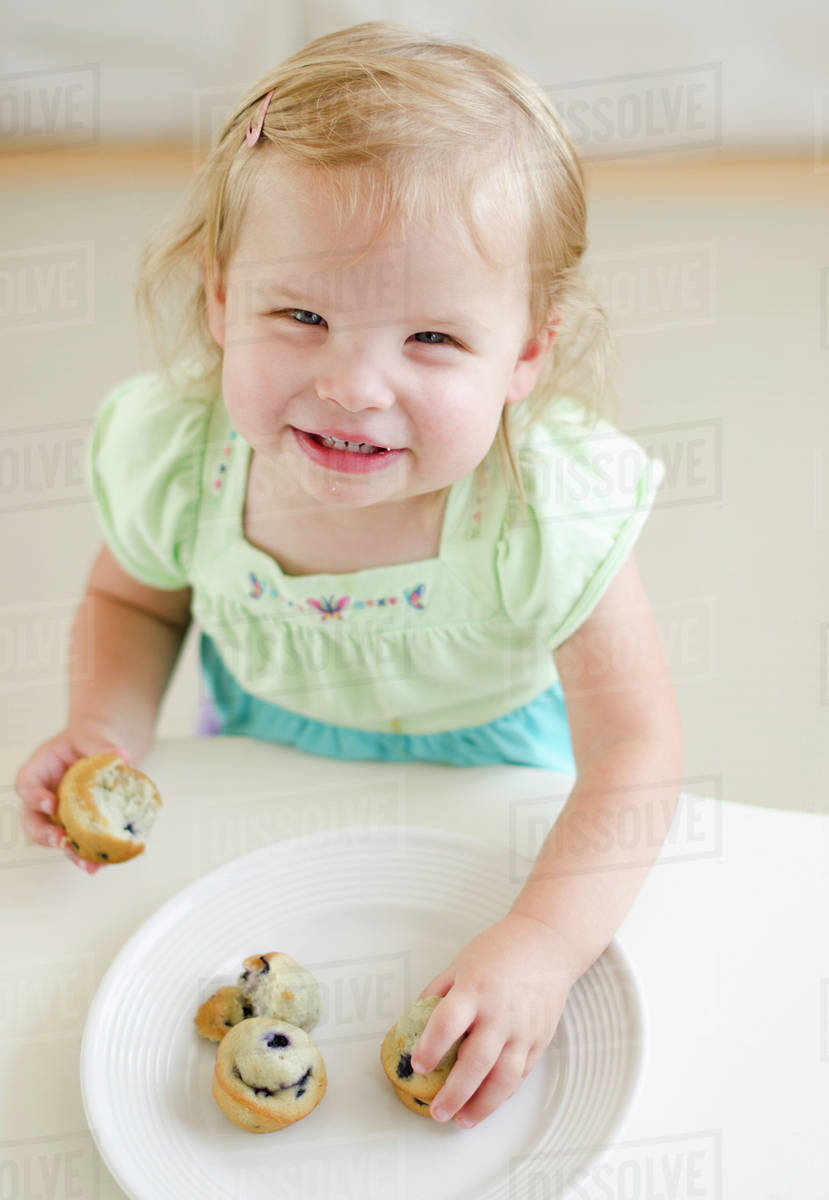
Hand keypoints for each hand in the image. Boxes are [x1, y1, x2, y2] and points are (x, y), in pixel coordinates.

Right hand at [14, 724, 132, 873]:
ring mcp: (54, 815)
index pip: (26, 783)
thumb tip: (123, 757)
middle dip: (44, 833)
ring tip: (87, 865)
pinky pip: (75, 842)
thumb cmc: (88, 742)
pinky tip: (101, 864)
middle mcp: (41, 796)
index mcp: (39, 770)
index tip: (51, 804)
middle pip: (31, 819)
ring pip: (53, 837)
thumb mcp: (93, 738)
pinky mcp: (72, 826)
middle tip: (60, 840)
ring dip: (69, 852)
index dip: (34, 796)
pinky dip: (87, 854)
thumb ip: (103, 747)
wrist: (98, 752)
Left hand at [410, 913, 582, 1127]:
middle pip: (475, 1062)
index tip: (417, 1065)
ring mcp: (522, 1029)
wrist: (547, 943)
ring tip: (462, 1120)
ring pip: (503, 1079)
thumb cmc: (500, 951)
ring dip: (481, 1105)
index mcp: (474, 990)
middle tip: (437, 1111)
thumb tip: (411, 1021)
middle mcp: (499, 1013)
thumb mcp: (459, 963)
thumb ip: (436, 992)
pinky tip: (486, 1103)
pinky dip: (502, 1094)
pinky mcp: (539, 1040)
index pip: (447, 1024)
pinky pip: (520, 1075)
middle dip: (454, 1093)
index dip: (430, 1048)